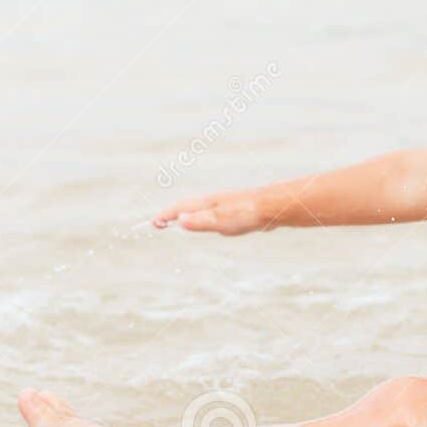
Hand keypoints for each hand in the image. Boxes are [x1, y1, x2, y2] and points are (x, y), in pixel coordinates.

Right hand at [151, 188, 273, 234]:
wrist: (273, 206)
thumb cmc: (246, 213)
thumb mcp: (220, 220)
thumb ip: (201, 221)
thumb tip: (180, 220)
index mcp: (208, 204)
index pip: (181, 209)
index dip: (167, 216)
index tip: (153, 223)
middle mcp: (215, 202)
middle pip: (189, 207)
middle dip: (174, 213)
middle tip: (162, 222)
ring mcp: (227, 205)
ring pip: (203, 210)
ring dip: (190, 215)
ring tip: (183, 221)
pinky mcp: (238, 210)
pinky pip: (217, 214)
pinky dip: (207, 218)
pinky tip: (217, 224)